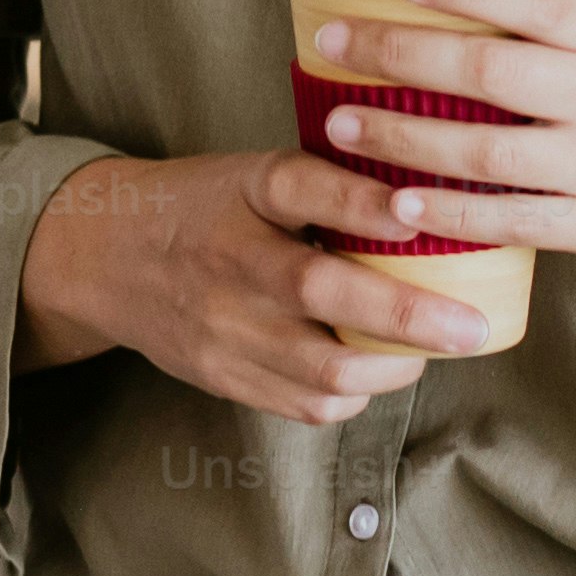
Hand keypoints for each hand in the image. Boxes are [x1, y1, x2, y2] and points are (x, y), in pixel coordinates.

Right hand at [11, 145, 512, 426]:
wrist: (104, 256)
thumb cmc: (203, 206)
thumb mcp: (252, 173)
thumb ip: (326, 188)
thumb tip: (436, 203)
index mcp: (242, 192)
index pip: (302, 187)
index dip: (360, 202)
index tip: (416, 213)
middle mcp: (230, 258)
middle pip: (319, 293)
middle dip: (406, 316)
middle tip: (470, 327)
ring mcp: (223, 325)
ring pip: (321, 365)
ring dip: (393, 365)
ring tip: (435, 350)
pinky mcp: (222, 373)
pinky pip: (304, 402)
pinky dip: (353, 393)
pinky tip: (376, 371)